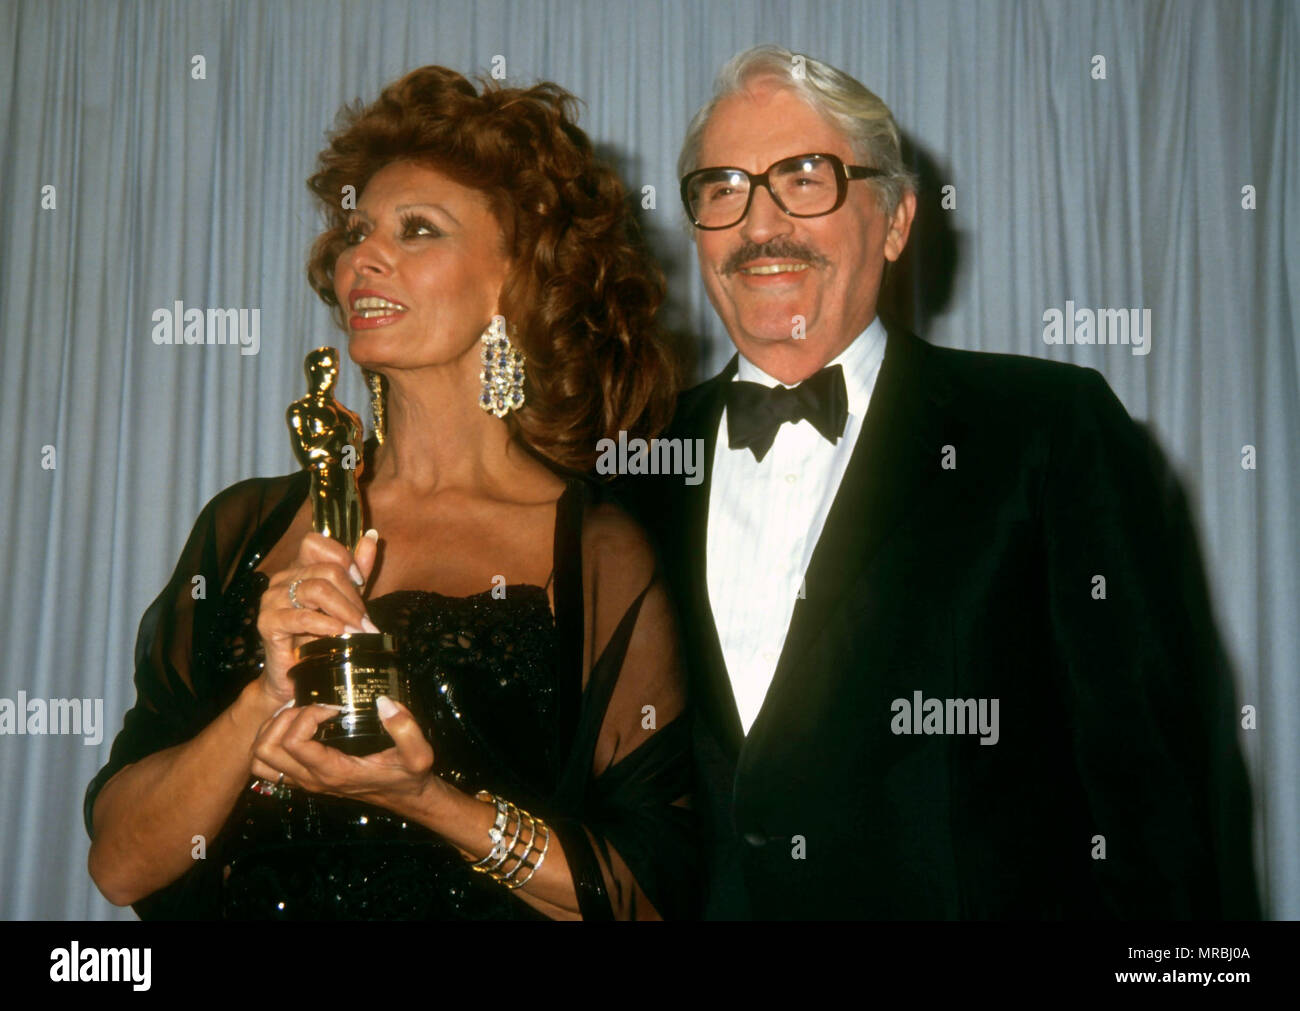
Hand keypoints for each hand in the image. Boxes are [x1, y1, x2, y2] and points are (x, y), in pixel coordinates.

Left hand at [250, 696, 438, 814]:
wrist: (405, 798)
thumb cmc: (408, 777)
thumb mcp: (418, 755)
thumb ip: (406, 729)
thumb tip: (383, 702)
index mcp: (333, 772)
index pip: (294, 742)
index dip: (307, 715)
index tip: (333, 707)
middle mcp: (312, 779)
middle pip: (266, 749)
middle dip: (283, 719)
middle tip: (311, 706)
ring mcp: (305, 781)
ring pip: (261, 757)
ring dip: (273, 729)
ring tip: (300, 713)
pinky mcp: (305, 778)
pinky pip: (269, 764)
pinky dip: (273, 742)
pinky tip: (297, 726)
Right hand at [255, 529, 380, 705]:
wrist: (296, 674)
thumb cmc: (321, 635)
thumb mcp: (346, 600)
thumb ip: (358, 570)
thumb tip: (372, 536)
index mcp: (299, 568)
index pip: (316, 543)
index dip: (342, 557)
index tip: (359, 581)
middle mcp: (282, 579)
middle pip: (326, 571)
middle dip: (353, 596)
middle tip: (366, 621)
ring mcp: (272, 599)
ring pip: (316, 590)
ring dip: (344, 611)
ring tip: (359, 630)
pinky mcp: (267, 622)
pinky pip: (302, 616)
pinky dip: (326, 624)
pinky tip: (339, 633)